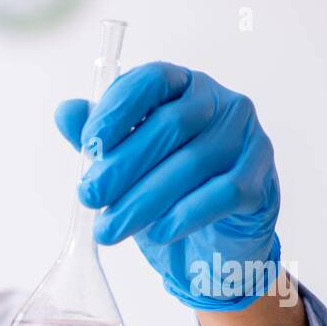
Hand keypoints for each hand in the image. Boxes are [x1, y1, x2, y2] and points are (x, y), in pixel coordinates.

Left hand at [55, 61, 281, 310]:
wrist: (213, 244)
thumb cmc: (168, 194)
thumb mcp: (128, 166)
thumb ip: (102, 139)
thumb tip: (65, 112)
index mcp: (185, 88)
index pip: (153, 81)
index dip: (118, 109)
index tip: (88, 144)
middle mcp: (221, 104)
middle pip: (170, 125)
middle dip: (122, 165)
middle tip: (88, 197)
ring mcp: (247, 139)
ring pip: (192, 163)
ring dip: (143, 200)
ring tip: (108, 230)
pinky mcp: (261, 180)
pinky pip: (223, 193)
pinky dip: (186, 214)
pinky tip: (159, 232)